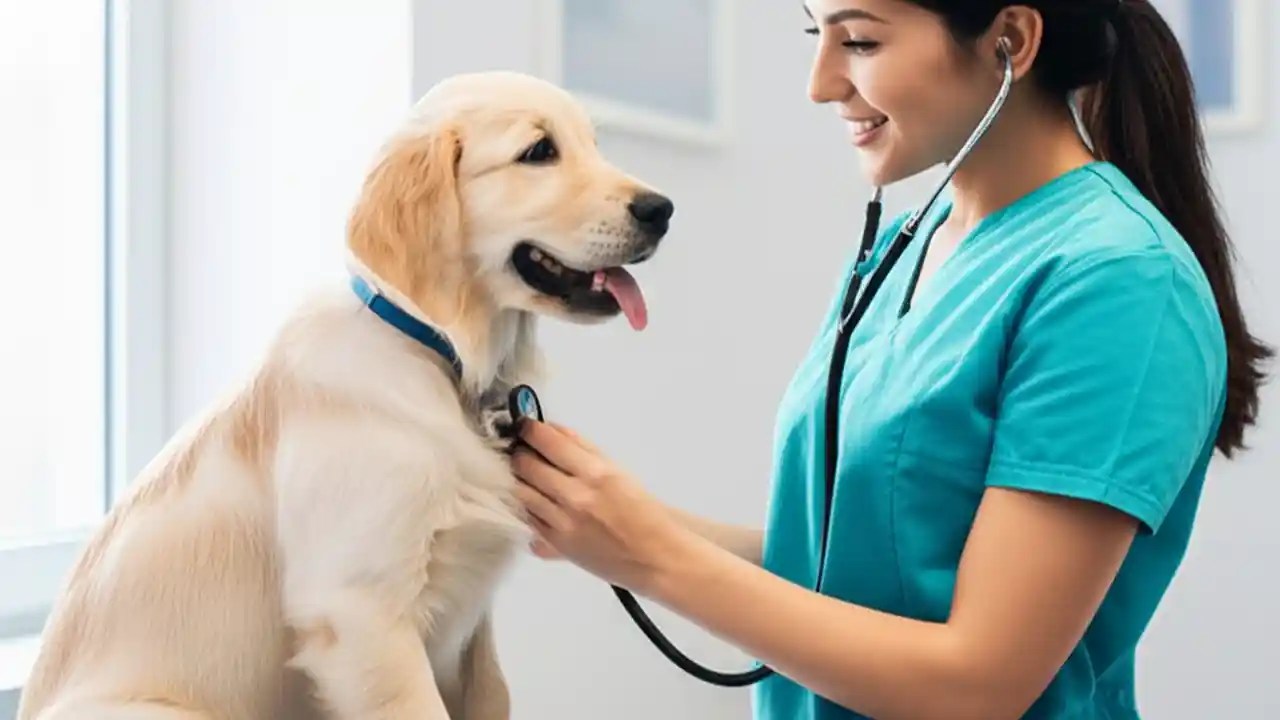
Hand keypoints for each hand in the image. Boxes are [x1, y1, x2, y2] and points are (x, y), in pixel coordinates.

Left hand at [509, 420, 691, 593]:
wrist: (655, 557)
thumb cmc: (643, 511)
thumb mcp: (618, 471)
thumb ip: (583, 449)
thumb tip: (552, 428)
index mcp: (595, 473)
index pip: (547, 442)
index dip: (530, 429)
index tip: (526, 426)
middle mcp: (574, 497)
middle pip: (525, 466)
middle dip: (520, 453)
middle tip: (524, 451)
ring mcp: (561, 523)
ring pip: (520, 492)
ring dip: (519, 480)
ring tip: (528, 476)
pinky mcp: (555, 546)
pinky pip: (527, 519)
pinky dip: (527, 507)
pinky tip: (536, 503)